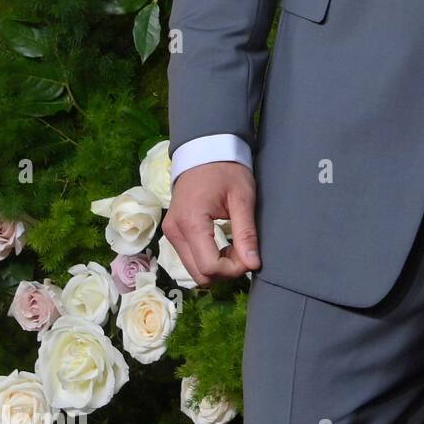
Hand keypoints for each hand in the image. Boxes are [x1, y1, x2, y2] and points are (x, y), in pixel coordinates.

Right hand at [162, 161, 260, 285]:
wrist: (205, 149)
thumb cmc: (226, 169)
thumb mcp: (242, 198)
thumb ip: (246, 233)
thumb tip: (253, 265)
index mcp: (191, 222)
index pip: (209, 266)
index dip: (233, 269)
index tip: (250, 256)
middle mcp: (175, 231)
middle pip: (199, 274)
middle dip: (225, 270)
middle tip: (244, 252)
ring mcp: (171, 233)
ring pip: (193, 269)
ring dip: (216, 266)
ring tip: (235, 247)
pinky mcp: (173, 232)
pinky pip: (189, 258)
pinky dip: (207, 259)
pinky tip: (223, 245)